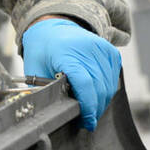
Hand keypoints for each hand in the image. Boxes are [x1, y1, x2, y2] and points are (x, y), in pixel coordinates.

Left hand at [21, 16, 120, 130]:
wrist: (53, 27)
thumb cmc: (43, 52)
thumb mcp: (36, 71)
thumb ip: (48, 91)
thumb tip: (59, 114)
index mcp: (66, 53)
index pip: (84, 84)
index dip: (88, 107)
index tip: (87, 122)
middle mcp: (87, 48)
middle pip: (99, 87)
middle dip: (94, 109)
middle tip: (86, 121)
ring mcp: (101, 48)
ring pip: (109, 86)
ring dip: (101, 101)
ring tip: (89, 109)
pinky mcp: (110, 51)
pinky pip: (113, 78)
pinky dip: (106, 90)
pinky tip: (95, 93)